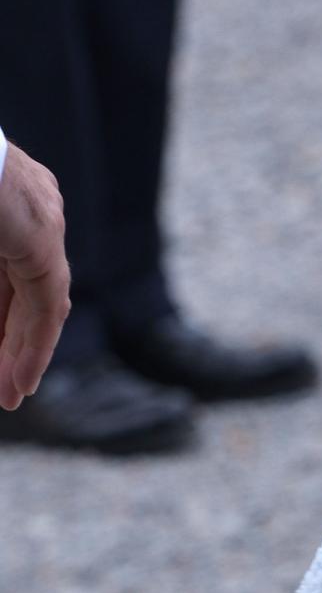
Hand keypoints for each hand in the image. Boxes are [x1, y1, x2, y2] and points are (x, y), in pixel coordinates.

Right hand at [0, 142, 69, 409]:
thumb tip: (0, 315)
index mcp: (8, 197)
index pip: (10, 270)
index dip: (1, 314)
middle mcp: (34, 208)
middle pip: (25, 290)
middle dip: (13, 339)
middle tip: (5, 386)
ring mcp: (41, 220)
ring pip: (40, 303)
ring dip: (26, 352)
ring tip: (13, 395)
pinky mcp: (41, 238)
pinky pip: (46, 303)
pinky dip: (36, 344)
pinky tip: (23, 379)